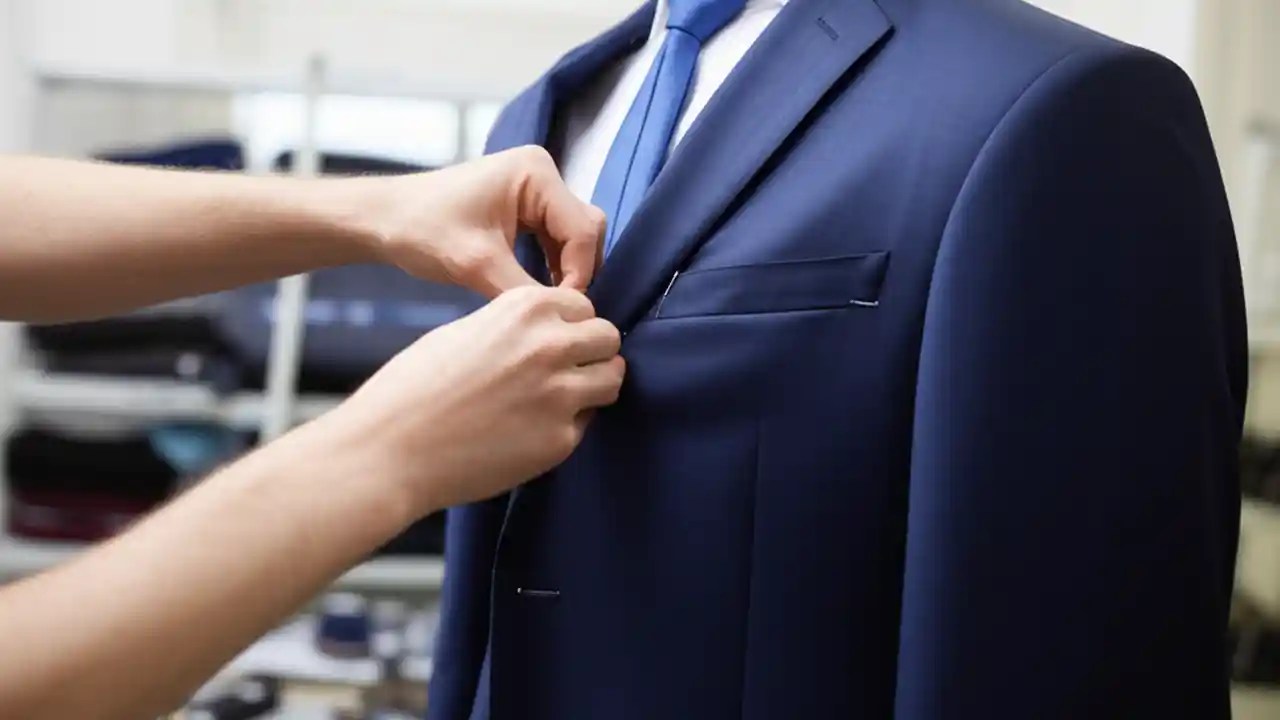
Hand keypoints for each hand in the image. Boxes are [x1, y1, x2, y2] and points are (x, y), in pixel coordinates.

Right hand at [323, 285, 624, 515]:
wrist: (391, 449)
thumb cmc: (414, 388)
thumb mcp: (465, 331)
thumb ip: (513, 327)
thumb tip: (547, 332)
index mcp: (525, 308)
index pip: (583, 306)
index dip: (570, 325)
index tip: (554, 342)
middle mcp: (551, 344)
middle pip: (607, 338)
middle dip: (591, 353)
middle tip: (565, 372)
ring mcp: (561, 393)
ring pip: (612, 379)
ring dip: (593, 387)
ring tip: (557, 401)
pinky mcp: (562, 439)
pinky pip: (586, 424)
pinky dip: (568, 427)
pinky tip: (530, 432)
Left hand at [353, 146, 606, 295]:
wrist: (380, 219)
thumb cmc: (421, 231)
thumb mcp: (476, 265)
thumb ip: (526, 291)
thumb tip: (565, 321)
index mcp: (536, 174)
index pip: (583, 229)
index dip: (579, 274)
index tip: (561, 311)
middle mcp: (542, 174)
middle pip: (584, 230)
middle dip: (576, 272)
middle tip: (557, 311)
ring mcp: (534, 189)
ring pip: (573, 238)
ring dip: (564, 272)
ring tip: (547, 306)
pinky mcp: (524, 206)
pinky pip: (554, 239)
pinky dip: (551, 266)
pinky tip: (537, 292)